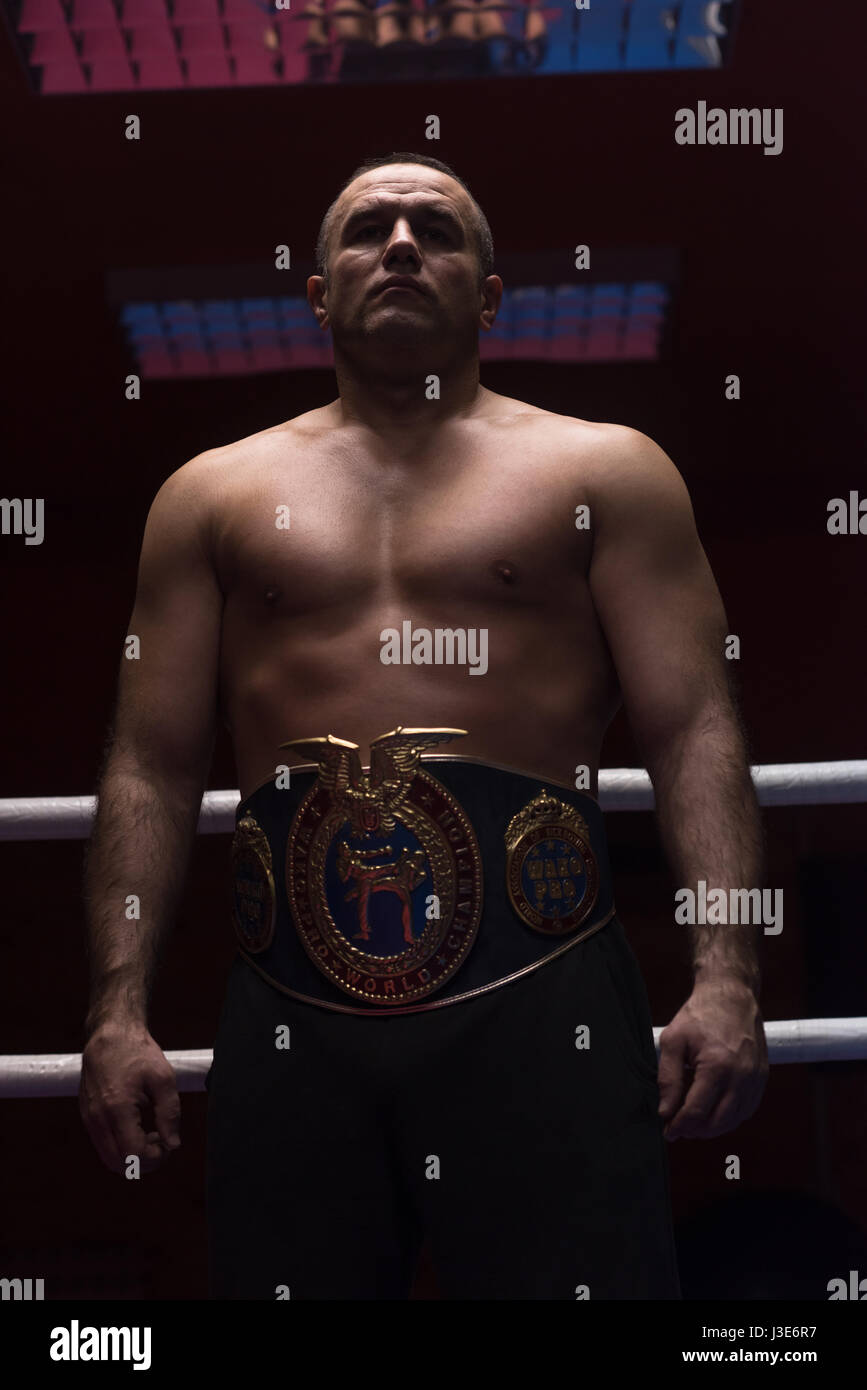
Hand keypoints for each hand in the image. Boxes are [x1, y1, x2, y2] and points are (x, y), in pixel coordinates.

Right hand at [79, 1024, 180, 1174]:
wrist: (110, 1035)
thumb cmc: (138, 1053)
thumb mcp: (163, 1078)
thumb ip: (170, 1113)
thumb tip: (173, 1144)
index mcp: (117, 1109)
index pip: (133, 1155)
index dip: (155, 1158)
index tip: (168, 1144)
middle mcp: (97, 1118)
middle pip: (119, 1164)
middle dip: (144, 1162)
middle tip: (161, 1143)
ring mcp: (89, 1119)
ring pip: (109, 1158)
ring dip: (132, 1157)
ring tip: (152, 1135)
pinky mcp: (87, 1116)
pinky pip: (103, 1145)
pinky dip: (121, 1147)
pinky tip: (139, 1129)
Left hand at [657, 978, 768, 1139]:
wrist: (731, 996)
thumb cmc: (699, 1015)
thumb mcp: (673, 1041)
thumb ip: (668, 1079)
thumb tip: (665, 1112)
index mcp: (717, 1066)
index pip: (697, 1112)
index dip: (680, 1126)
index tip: (668, 1131)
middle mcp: (741, 1076)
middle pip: (718, 1122)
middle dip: (695, 1131)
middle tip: (678, 1128)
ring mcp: (755, 1078)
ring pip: (734, 1120)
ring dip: (713, 1128)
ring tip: (693, 1122)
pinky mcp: (762, 1076)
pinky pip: (747, 1109)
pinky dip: (730, 1117)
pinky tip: (714, 1112)